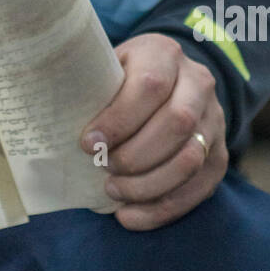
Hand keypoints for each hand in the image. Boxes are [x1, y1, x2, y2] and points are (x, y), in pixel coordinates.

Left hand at [80, 32, 227, 229]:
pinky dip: (162, 209)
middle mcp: (198, 83)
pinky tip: (130, 216)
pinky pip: (198, 188)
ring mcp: (215, 120)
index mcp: (164, 54)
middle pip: (176, 123)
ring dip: (148, 185)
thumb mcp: (107, 68)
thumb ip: (90, 87)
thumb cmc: (122, 79)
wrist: (168, 79)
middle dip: (134, 156)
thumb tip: (50, 121)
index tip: (87, 143)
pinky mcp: (219, 155)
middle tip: (103, 169)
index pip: (149, 87)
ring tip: (114, 192)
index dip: (118, 120)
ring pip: (190, 159)